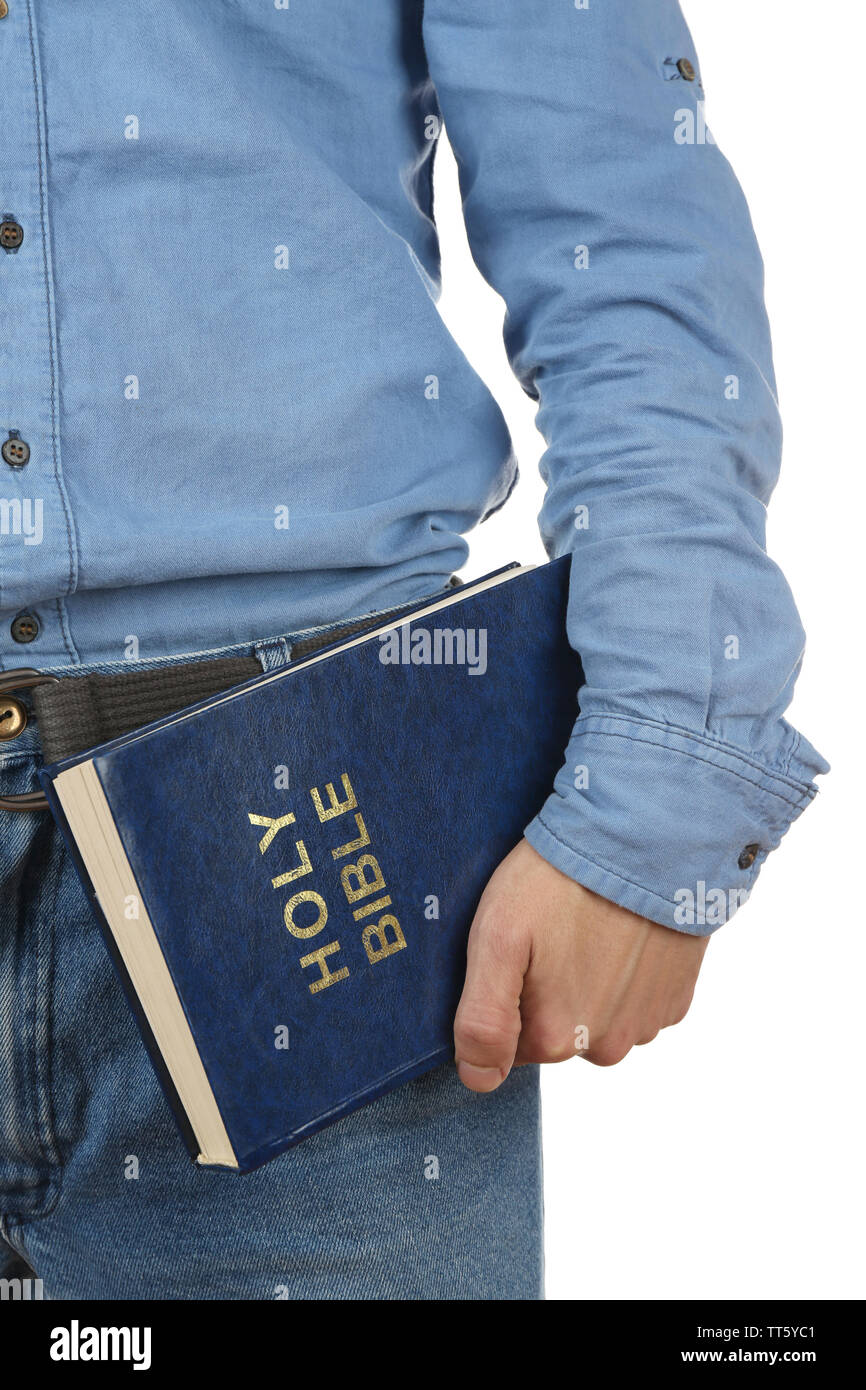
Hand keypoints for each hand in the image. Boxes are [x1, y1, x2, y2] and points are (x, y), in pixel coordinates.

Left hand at [454, 838, 708, 1090]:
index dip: (508, 994)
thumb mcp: (498, 939)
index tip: (518, 951)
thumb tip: (479, 1079)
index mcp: (556, 1037)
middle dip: (548, 991)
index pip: (511, 1042)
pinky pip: (638, 1001)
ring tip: (587, 926)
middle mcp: (606, 1046)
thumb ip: (482, 1021)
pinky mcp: (677, 998)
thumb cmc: (562, 882)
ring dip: (591, 982)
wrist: (647, 841)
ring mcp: (646, 1023)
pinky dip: (628, 973)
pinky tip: (621, 931)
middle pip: (557, 1032)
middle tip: (552, 932)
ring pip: (599, 1018)